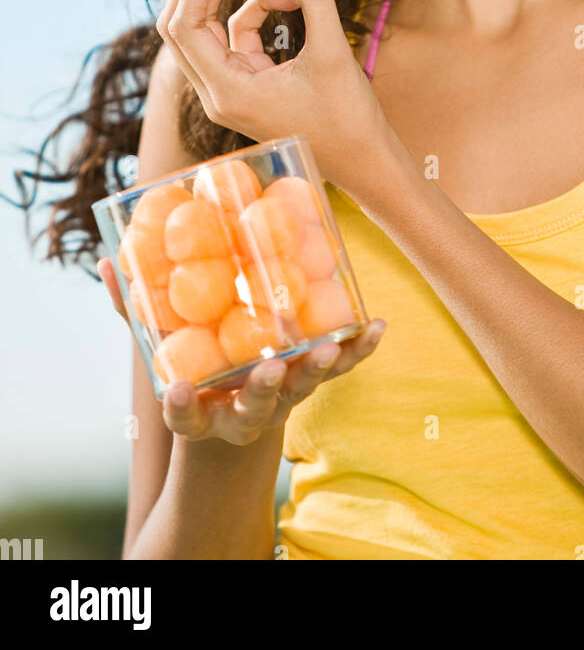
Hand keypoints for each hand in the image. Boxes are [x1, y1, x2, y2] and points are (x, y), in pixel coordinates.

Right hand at [98, 258, 386, 445]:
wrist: (235, 417)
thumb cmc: (193, 371)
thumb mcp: (161, 350)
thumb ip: (137, 311)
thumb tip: (109, 260)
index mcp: (201, 413)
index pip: (186, 417)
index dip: (181, 407)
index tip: (177, 391)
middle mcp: (245, 412)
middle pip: (257, 405)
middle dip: (265, 388)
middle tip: (271, 369)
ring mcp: (284, 398)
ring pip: (304, 388)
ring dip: (320, 367)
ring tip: (333, 346)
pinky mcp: (313, 381)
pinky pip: (341, 367)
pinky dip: (360, 348)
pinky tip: (378, 325)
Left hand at [154, 0, 396, 192]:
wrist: (362, 160)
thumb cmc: (348, 117)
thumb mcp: (332, 50)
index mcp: (227, 92)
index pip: (184, 28)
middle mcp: (217, 94)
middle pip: (181, 28)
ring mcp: (228, 91)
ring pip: (206, 31)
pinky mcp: (245, 85)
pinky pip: (235, 39)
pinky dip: (255, 14)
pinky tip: (290, 2)